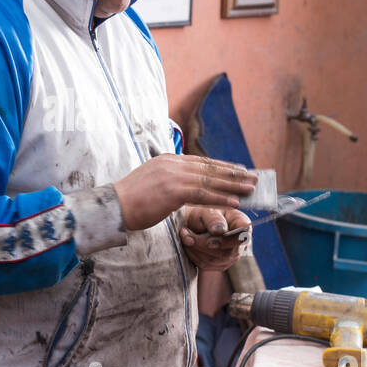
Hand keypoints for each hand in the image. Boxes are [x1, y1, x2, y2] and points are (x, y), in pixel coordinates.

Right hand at [112, 154, 255, 232]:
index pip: (201, 161)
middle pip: (210, 167)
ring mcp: (174, 176)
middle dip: (233, 173)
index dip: (222, 166)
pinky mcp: (174, 190)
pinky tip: (234, 201)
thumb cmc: (130, 200)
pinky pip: (203, 194)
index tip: (238, 170)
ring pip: (211, 179)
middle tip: (252, 177)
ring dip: (233, 185)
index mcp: (168, 159)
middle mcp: (173, 163)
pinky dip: (221, 197)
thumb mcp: (151, 181)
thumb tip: (180, 188)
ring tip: (250, 188)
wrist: (113, 206)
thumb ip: (168, 179)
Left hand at [179, 205, 250, 270]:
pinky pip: (206, 265)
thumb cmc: (202, 213)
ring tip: (184, 235)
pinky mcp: (220, 264)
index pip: (244, 232)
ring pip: (214, 260)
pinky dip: (193, 255)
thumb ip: (213, 219)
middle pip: (226, 251)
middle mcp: (240, 241)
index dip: (234, 236)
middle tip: (185, 232)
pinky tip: (188, 244)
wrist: (193, 223)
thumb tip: (220, 230)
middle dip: (202, 243)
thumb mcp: (206, 211)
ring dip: (194, 248)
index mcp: (241, 222)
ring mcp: (232, 255)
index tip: (216, 233)